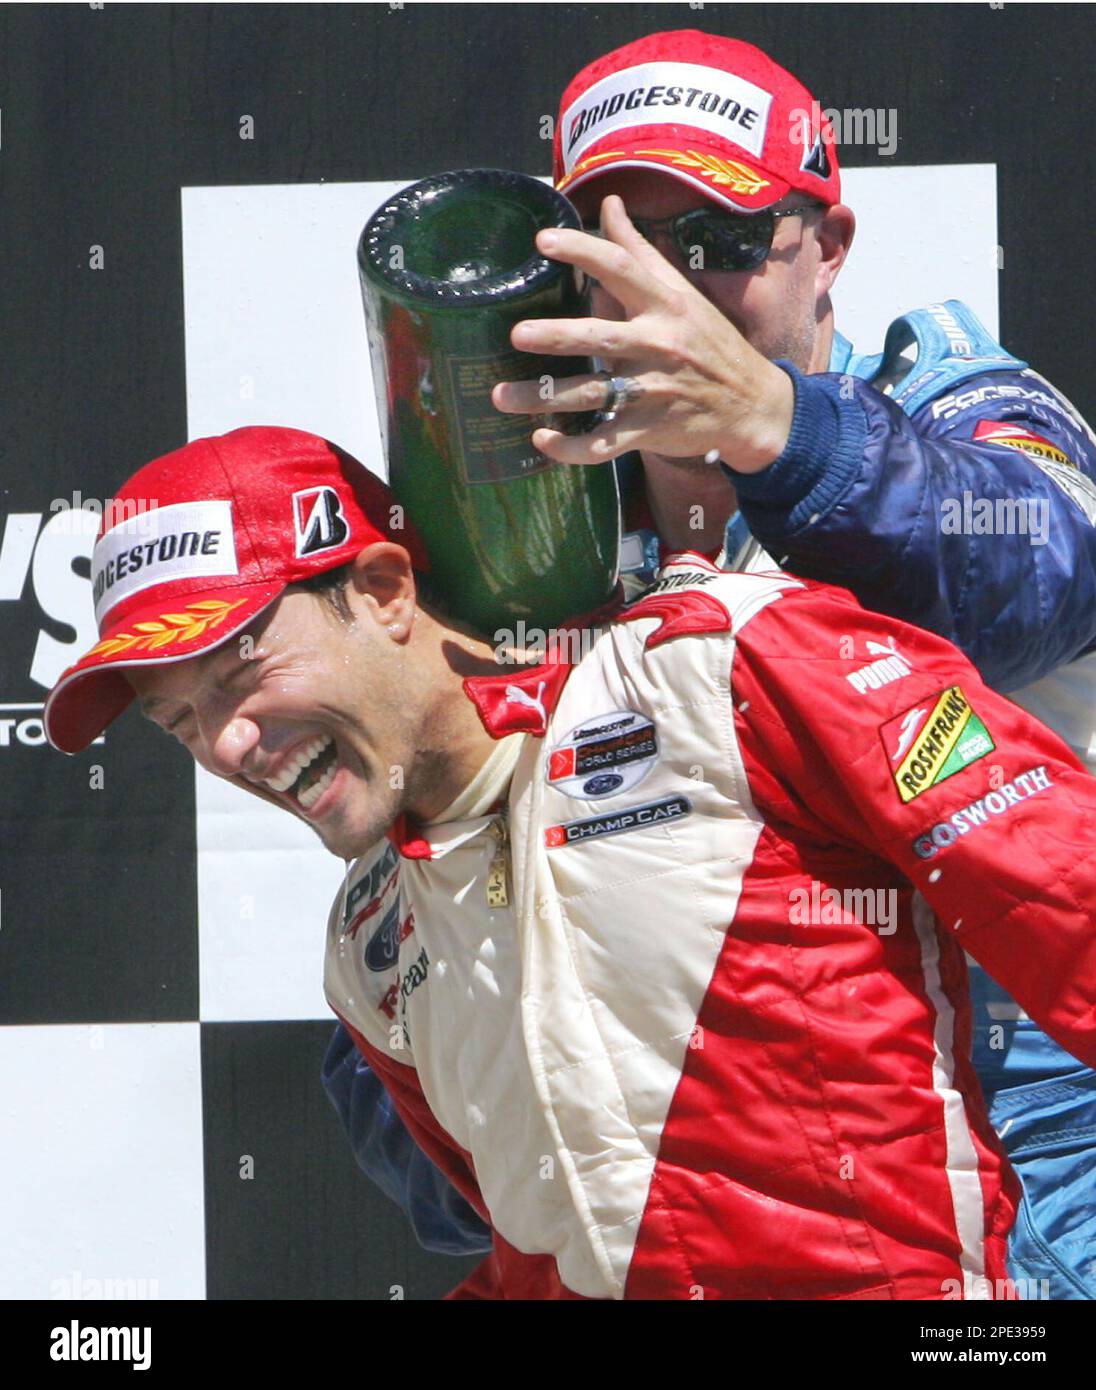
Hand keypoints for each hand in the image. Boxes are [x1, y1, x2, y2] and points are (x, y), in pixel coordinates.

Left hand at [490, 195, 793, 473]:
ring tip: (500, 397)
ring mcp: (653, 392)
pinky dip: (572, 447)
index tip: (543, 241)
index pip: (622, 270)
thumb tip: (611, 202)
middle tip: (517, 335)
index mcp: (665, 306)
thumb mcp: (682, 294)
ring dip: (544, 397)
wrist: (751, 405)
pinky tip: (542, 441)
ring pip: (592, 395)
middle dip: (558, 337)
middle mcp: (658, 345)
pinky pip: (604, 443)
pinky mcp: (649, 431)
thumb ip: (641, 251)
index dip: (584, 252)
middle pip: (601, 338)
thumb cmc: (709, 342)